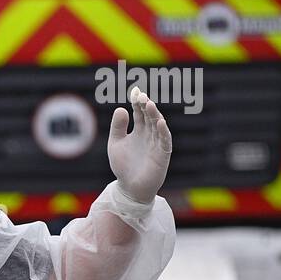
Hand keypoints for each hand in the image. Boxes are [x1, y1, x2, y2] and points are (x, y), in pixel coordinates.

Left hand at [108, 86, 172, 203]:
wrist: (129, 188)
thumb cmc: (123, 166)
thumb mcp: (115, 144)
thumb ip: (117, 128)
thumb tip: (120, 108)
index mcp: (139, 131)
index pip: (139, 113)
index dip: (137, 102)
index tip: (135, 91)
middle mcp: (150, 135)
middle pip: (149, 116)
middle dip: (146, 106)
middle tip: (141, 96)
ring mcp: (157, 144)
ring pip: (158, 126)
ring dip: (154, 115)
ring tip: (149, 105)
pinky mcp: (162, 155)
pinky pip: (165, 142)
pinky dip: (163, 132)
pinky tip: (160, 123)